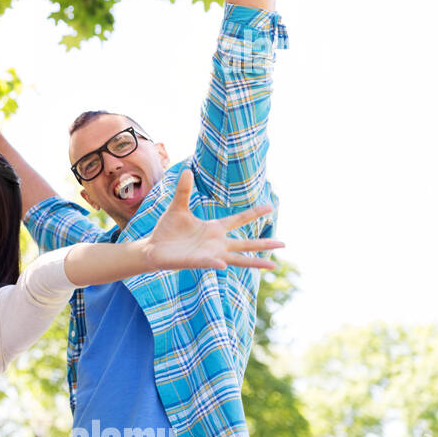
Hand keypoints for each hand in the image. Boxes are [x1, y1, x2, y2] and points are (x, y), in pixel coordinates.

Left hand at [143, 170, 282, 271]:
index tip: (270, 207)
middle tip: (284, 244)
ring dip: (254, 262)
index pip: (239, 220)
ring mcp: (209, 254)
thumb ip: (184, 191)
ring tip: (272, 266)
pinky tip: (223, 263)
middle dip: (265, 244)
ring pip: (237, 259)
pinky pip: (210, 263)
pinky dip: (216, 263)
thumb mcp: (177, 207)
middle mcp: (217, 243)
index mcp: (215, 228)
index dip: (254, 214)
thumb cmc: (167, 229)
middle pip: (245, 243)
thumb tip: (187, 170)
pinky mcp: (197, 262)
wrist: (153, 248)